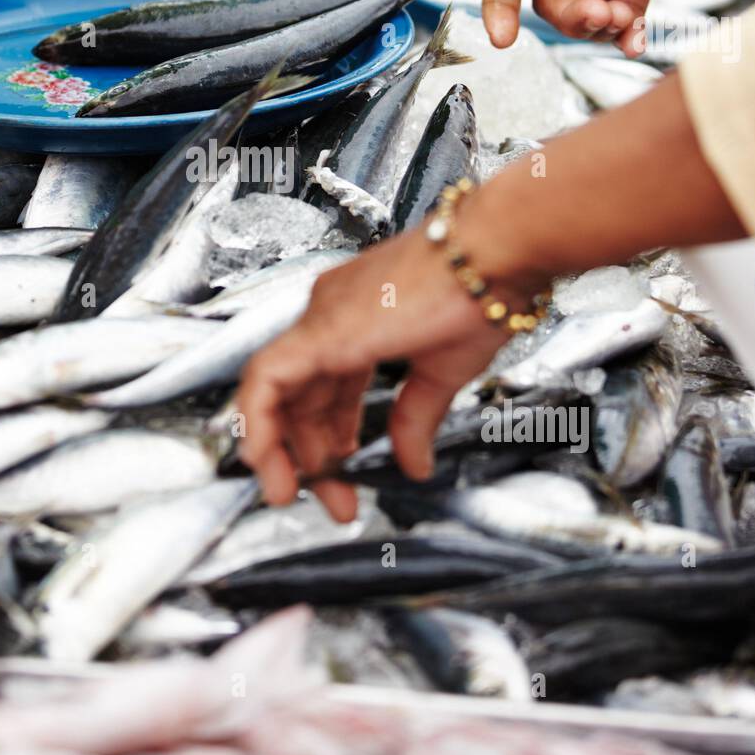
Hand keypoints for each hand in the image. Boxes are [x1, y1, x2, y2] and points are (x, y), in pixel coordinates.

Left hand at [235, 227, 508, 521]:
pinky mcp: (319, 330)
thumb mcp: (443, 370)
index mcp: (356, 320)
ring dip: (277, 447)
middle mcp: (330, 314)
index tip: (345, 477)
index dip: (331, 439)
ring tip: (289, 493)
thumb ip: (416, 418)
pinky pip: (265, 381)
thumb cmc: (482, 292)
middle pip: (301, 395)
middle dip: (311, 455)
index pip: (326, 388)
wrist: (497, 254)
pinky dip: (258, 422)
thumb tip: (414, 464)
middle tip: (331, 500)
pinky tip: (263, 459)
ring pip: (272, 389)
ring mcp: (320, 318)